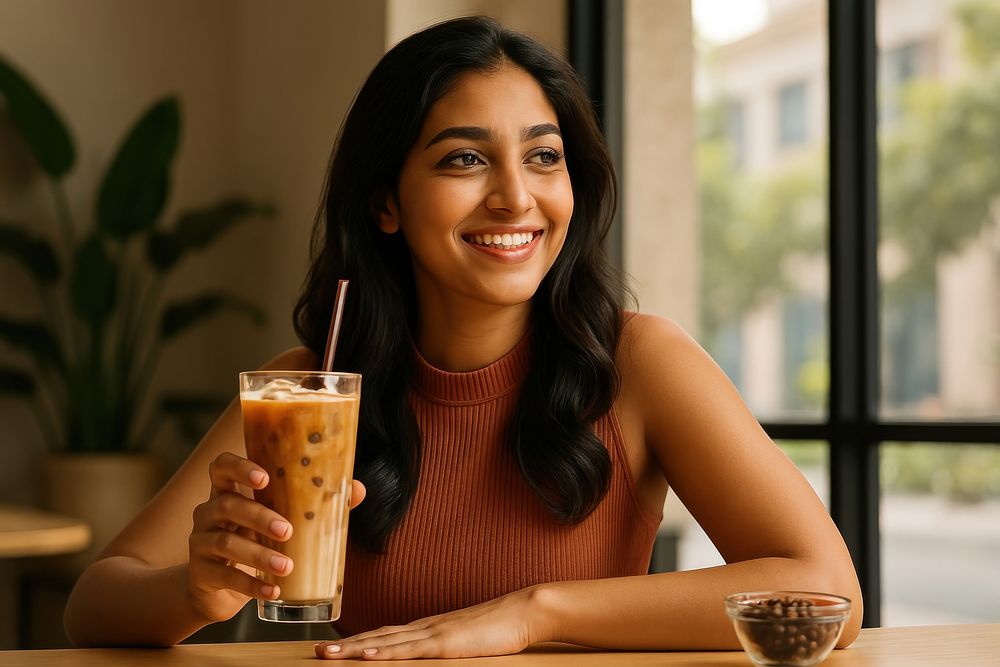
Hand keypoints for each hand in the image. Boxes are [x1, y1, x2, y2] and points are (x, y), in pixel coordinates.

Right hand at [187, 452, 365, 622]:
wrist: (217, 589)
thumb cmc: (254, 542)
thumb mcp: (277, 521)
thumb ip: (313, 504)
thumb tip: (357, 489)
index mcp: (227, 491)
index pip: (221, 467)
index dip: (239, 467)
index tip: (264, 476)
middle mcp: (208, 513)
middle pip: (227, 504)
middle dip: (259, 516)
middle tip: (288, 530)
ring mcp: (199, 543)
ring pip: (225, 542)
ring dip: (259, 555)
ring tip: (287, 566)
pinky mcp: (200, 574)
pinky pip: (225, 578)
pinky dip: (251, 586)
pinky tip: (273, 591)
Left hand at [315, 586, 546, 659]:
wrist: (524, 610)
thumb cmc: (501, 628)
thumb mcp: (467, 641)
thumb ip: (448, 646)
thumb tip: (434, 655)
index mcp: (429, 628)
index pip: (386, 634)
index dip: (359, 640)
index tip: (334, 646)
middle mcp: (425, 627)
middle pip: (377, 636)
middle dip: (346, 645)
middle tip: (315, 651)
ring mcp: (434, 633)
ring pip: (385, 642)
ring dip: (354, 649)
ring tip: (328, 654)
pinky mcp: (445, 643)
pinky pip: (409, 650)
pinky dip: (384, 652)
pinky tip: (366, 655)